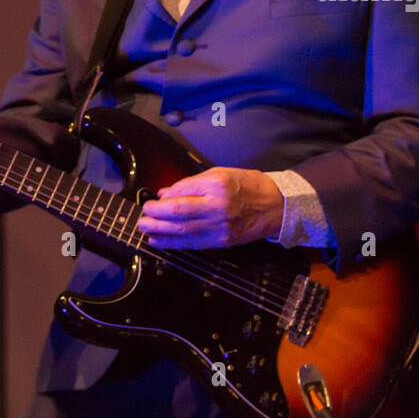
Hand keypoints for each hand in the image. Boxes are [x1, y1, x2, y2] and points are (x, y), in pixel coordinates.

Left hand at [137, 167, 283, 248]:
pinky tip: (159, 242)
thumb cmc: (250, 186)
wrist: (276, 205)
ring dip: (159, 231)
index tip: (155, 198)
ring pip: (182, 230)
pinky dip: (173, 243)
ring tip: (145, 229)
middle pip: (178, 212)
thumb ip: (193, 183)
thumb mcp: (222, 173)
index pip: (182, 190)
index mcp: (217, 184)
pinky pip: (193, 243)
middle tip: (143, 216)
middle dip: (155, 215)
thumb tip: (166, 193)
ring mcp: (220, 225)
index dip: (164, 196)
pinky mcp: (222, 240)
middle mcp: (218, 205)